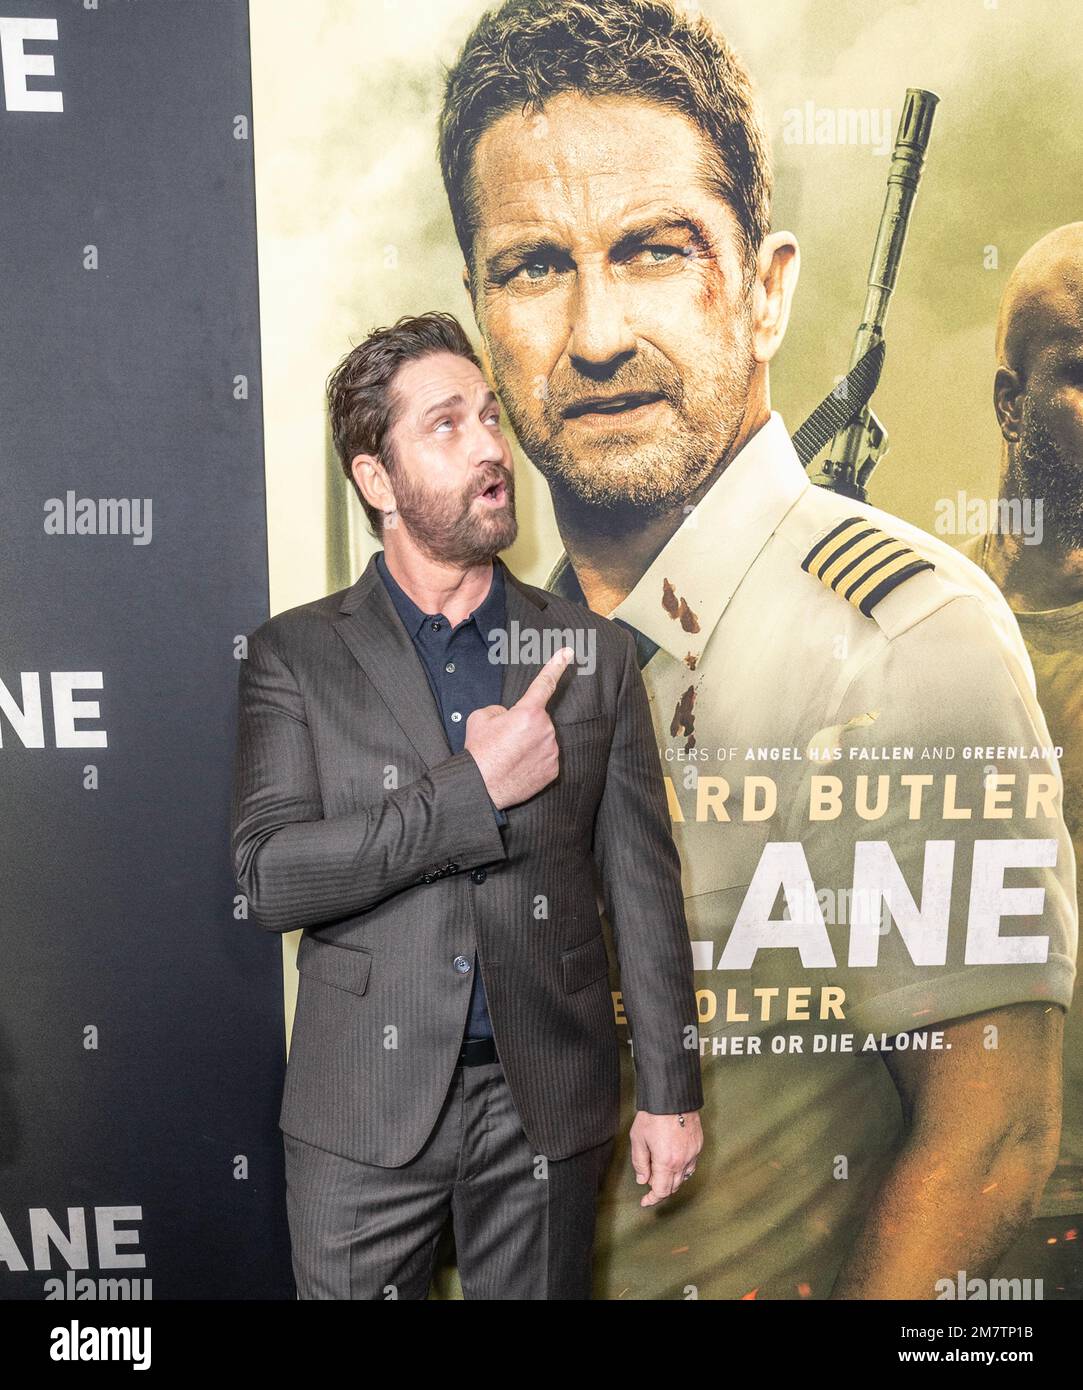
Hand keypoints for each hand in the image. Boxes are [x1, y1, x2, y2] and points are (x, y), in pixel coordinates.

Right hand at [465, 647, 573, 809]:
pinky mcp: (553, 770)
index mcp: (528, 712)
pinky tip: (518, 767)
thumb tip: (509, 716)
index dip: (557, 665)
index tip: (568, 652)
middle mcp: (545, 729)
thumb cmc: (479, 751)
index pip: (545, 684)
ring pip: (543, 740)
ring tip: (509, 756)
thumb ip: (500, 710)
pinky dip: (534, 761)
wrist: (480, 786)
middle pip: (538, 720)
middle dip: (524, 726)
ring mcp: (551, 751)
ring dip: (529, 744)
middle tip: (504, 741)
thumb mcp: (481, 717)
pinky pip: (545, 758)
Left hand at [629, 1109, 702, 1207]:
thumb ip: (640, 1162)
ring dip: (671, 1180)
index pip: (661, 1191)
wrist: (672, 1096)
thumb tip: (643, 1180)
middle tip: (649, 1183)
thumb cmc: (653, 1115)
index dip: (652, 1198)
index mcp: (666, 1162)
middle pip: (673, 1186)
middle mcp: (683, 1161)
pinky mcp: (698, 1144)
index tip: (645, 1201)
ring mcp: (693, 1153)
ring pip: (683, 1177)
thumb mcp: (638, 1139)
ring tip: (660, 1173)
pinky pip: (691, 1165)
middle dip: (660, 1189)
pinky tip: (673, 1164)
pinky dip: (682, 1169)